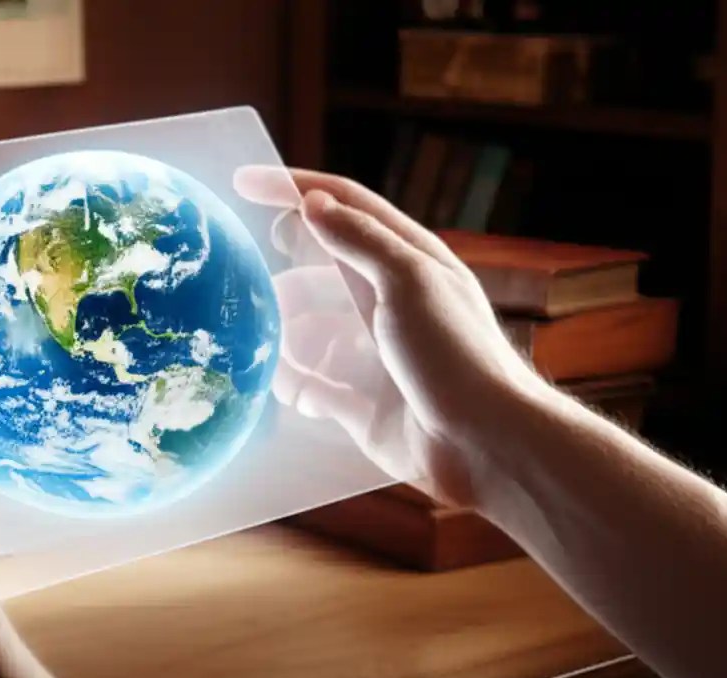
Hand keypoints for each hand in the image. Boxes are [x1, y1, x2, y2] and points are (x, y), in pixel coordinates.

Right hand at [235, 168, 546, 504]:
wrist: (484, 444)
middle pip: (317, 273)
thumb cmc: (455, 353)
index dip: (294, 189)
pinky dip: (296, 384)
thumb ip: (359, 240)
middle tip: (251, 295)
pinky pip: (313, 384)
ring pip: (308, 331)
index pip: (342, 206)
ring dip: (285, 338)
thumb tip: (311, 202)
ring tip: (269, 351)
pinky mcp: (361, 401)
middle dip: (283, 281)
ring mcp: (373, 352)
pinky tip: (291, 392)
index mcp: (406, 259)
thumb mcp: (409, 281)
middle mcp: (387, 300)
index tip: (242, 184)